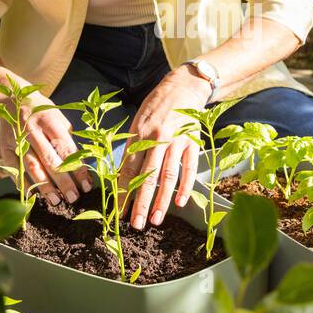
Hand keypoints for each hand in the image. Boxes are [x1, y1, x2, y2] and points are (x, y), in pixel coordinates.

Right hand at [0, 86, 90, 205]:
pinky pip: (13, 167)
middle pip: (49, 160)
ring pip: (31, 166)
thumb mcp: (59, 118)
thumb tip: (81, 167)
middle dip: (63, 182)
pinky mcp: (4, 146)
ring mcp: (16, 139)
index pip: (67, 149)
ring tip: (56, 201)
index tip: (87, 185)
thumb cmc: (43, 110)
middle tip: (73, 198)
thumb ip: (68, 139)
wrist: (12, 97)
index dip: (78, 169)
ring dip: (44, 186)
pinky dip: (22, 182)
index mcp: (50, 120)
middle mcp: (32, 129)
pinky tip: (31, 195)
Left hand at [118, 65, 212, 228]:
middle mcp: (157, 140)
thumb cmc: (156, 107)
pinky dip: (184, 187)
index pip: (128, 170)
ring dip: (161, 201)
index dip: (122, 192)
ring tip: (155, 220)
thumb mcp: (137, 123)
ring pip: (167, 177)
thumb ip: (132, 148)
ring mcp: (177, 142)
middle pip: (147, 177)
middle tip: (135, 224)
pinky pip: (189, 169)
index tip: (118, 212)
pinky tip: (179, 202)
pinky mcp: (193, 143)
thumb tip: (121, 176)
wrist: (183, 88)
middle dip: (140, 203)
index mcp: (140, 135)